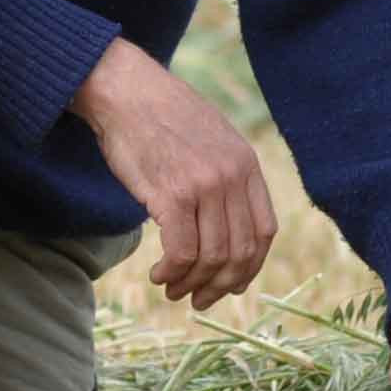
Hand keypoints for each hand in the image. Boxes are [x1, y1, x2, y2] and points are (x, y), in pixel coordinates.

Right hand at [71, 39, 275, 306]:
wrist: (126, 90)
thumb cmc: (161, 118)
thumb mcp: (211, 141)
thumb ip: (226, 178)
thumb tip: (227, 228)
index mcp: (247, 165)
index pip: (264, 232)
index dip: (250, 267)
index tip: (232, 285)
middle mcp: (232, 177)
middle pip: (240, 252)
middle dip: (221, 285)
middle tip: (198, 299)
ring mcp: (204, 185)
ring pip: (212, 257)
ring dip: (192, 283)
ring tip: (173, 289)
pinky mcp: (172, 194)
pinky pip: (182, 251)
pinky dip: (172, 272)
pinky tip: (159, 275)